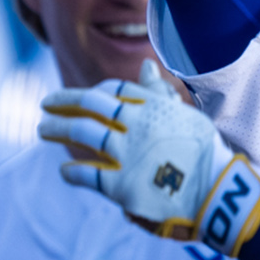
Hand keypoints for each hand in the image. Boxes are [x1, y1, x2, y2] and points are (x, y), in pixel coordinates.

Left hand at [41, 60, 259, 251]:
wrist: (216, 194)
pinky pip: (87, 174)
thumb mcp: (185, 117)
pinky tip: (65, 171)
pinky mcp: (121, 185)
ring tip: (43, 128)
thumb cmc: (205, 154)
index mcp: (154, 107)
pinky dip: (72, 171)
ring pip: (82, 132)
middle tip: (46, 102)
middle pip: (91, 104)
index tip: (84, 97)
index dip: (95, 93)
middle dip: (64, 101)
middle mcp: (136, 125)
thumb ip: (160, 94)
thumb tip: (146, 65)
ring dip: (57, 128)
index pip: (115, 91)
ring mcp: (127, 154)